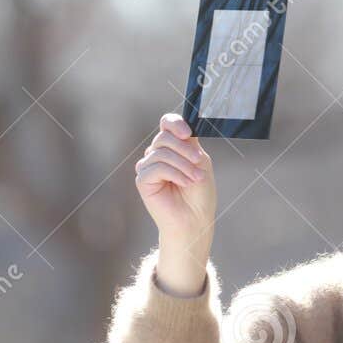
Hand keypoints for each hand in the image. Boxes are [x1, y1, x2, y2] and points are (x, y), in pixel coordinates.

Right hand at [134, 113, 215, 274]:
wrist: (195, 219)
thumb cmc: (200, 193)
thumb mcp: (199, 161)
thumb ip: (188, 142)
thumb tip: (179, 126)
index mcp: (173, 147)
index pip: (166, 124)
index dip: (175, 123)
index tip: (188, 133)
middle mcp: (158, 154)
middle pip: (164, 137)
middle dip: (185, 150)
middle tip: (199, 163)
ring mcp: (149, 167)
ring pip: (161, 152)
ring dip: (183, 165)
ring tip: (195, 178)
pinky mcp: (143, 180)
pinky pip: (156, 167)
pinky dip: (174, 174)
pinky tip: (184, 183)